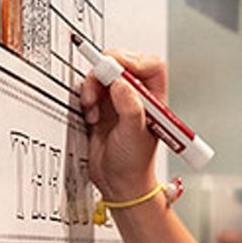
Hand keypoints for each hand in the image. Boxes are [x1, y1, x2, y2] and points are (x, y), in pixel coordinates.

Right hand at [79, 49, 164, 199]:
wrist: (117, 181)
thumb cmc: (134, 162)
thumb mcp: (134, 134)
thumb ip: (129, 108)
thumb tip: (121, 83)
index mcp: (154, 100)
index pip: (151, 66)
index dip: (135, 61)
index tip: (118, 68)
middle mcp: (137, 96)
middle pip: (123, 63)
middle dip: (108, 69)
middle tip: (100, 79)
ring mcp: (118, 100)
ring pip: (104, 74)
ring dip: (94, 85)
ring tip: (93, 107)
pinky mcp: (101, 106)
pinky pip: (91, 88)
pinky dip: (87, 96)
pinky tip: (91, 115)